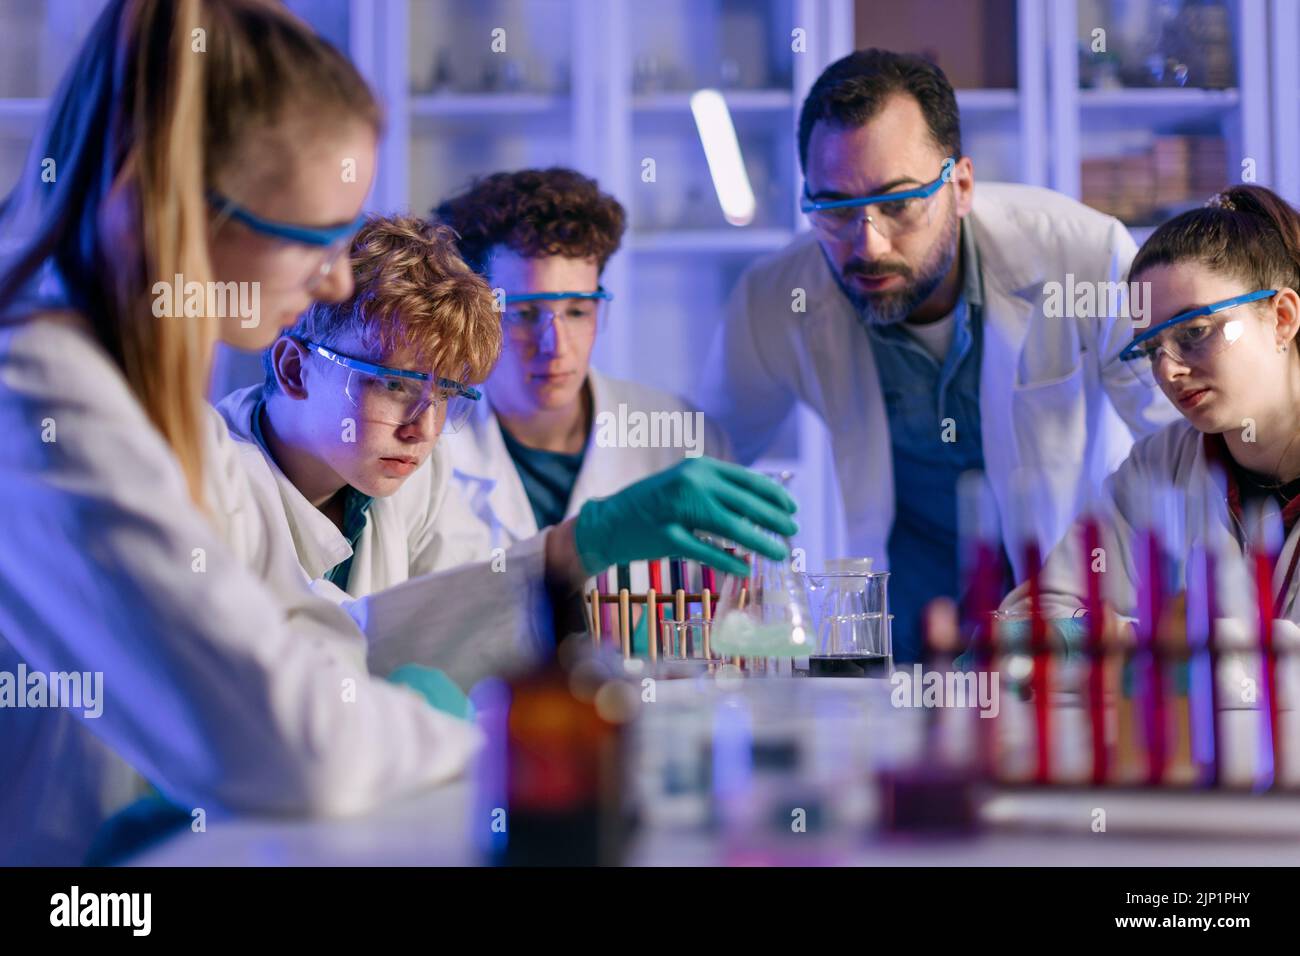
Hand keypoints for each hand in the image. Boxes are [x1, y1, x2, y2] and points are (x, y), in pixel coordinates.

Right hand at [574, 457, 797, 577]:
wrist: (608, 522)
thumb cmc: (653, 505)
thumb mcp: (686, 485)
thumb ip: (718, 489)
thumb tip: (761, 504)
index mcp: (699, 467)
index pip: (746, 479)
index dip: (773, 494)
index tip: (791, 507)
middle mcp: (690, 483)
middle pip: (744, 503)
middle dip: (774, 519)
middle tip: (793, 531)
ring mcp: (677, 510)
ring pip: (730, 527)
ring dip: (760, 542)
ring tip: (779, 553)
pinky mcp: (666, 538)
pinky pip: (705, 551)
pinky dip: (728, 561)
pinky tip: (746, 570)